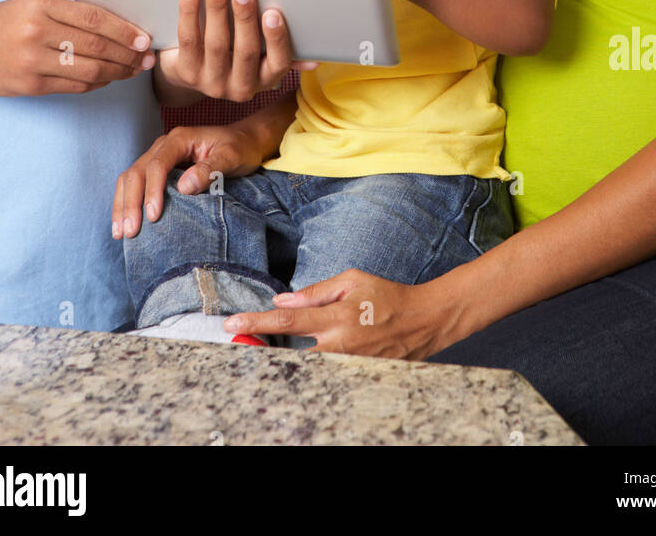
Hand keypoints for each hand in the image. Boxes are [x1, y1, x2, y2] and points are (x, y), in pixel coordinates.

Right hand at [0, 0, 153, 95]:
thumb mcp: (30, 4)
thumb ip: (66, 14)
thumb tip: (114, 27)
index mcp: (41, 4)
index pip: (95, 18)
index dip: (125, 31)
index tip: (144, 38)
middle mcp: (37, 32)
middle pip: (97, 47)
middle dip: (128, 55)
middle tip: (148, 58)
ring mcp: (32, 62)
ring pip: (89, 71)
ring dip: (118, 72)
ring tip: (134, 70)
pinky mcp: (29, 86)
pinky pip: (73, 87)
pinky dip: (96, 85)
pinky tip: (108, 80)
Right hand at [112, 122, 265, 239]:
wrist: (246, 141)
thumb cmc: (240, 148)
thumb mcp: (231, 157)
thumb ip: (209, 170)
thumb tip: (183, 187)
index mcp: (180, 139)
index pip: (157, 165)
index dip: (152, 191)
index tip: (153, 216)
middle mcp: (164, 145)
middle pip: (137, 172)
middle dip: (130, 202)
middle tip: (130, 231)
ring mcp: (159, 156)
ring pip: (130, 178)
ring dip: (122, 205)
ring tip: (120, 233)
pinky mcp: (159, 169)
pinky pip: (136, 184)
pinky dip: (127, 202)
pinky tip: (124, 223)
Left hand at [157, 0, 312, 102]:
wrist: (192, 71)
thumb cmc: (236, 53)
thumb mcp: (262, 57)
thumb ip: (283, 53)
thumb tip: (316, 59)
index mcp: (266, 79)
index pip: (278, 62)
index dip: (276, 39)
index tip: (273, 13)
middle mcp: (241, 86)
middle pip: (245, 50)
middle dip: (244, 17)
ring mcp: (212, 82)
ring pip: (216, 44)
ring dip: (217, 10)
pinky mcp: (187, 72)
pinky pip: (189, 39)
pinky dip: (189, 12)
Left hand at [220, 270, 459, 359]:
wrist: (422, 320)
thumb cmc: (387, 296)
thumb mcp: (352, 281)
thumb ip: (316, 292)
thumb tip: (283, 301)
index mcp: (337, 317)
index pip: (288, 322)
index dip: (257, 323)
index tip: (232, 324)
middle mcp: (340, 345)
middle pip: (290, 355)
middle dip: (262, 348)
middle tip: (239, 340)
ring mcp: (349, 365)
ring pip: (306, 368)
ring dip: (284, 359)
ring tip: (264, 349)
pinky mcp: (357, 375)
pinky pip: (325, 373)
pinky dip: (308, 367)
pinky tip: (299, 361)